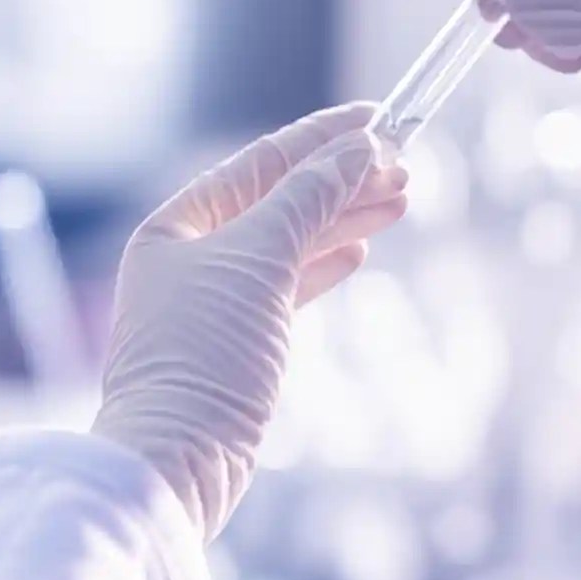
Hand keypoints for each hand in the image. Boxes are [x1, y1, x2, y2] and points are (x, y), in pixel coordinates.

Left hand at [91, 104, 407, 540]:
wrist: (177, 460)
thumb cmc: (203, 354)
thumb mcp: (259, 258)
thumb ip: (309, 197)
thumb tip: (358, 149)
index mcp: (177, 224)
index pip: (261, 163)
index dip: (322, 138)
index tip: (376, 119)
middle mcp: (190, 257)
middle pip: (279, 200)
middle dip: (341, 180)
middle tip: (403, 166)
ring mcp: (214, 301)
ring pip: (290, 243)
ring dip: (343, 218)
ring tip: (399, 200)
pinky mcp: (237, 343)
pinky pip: (288, 286)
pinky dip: (323, 265)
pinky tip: (357, 250)